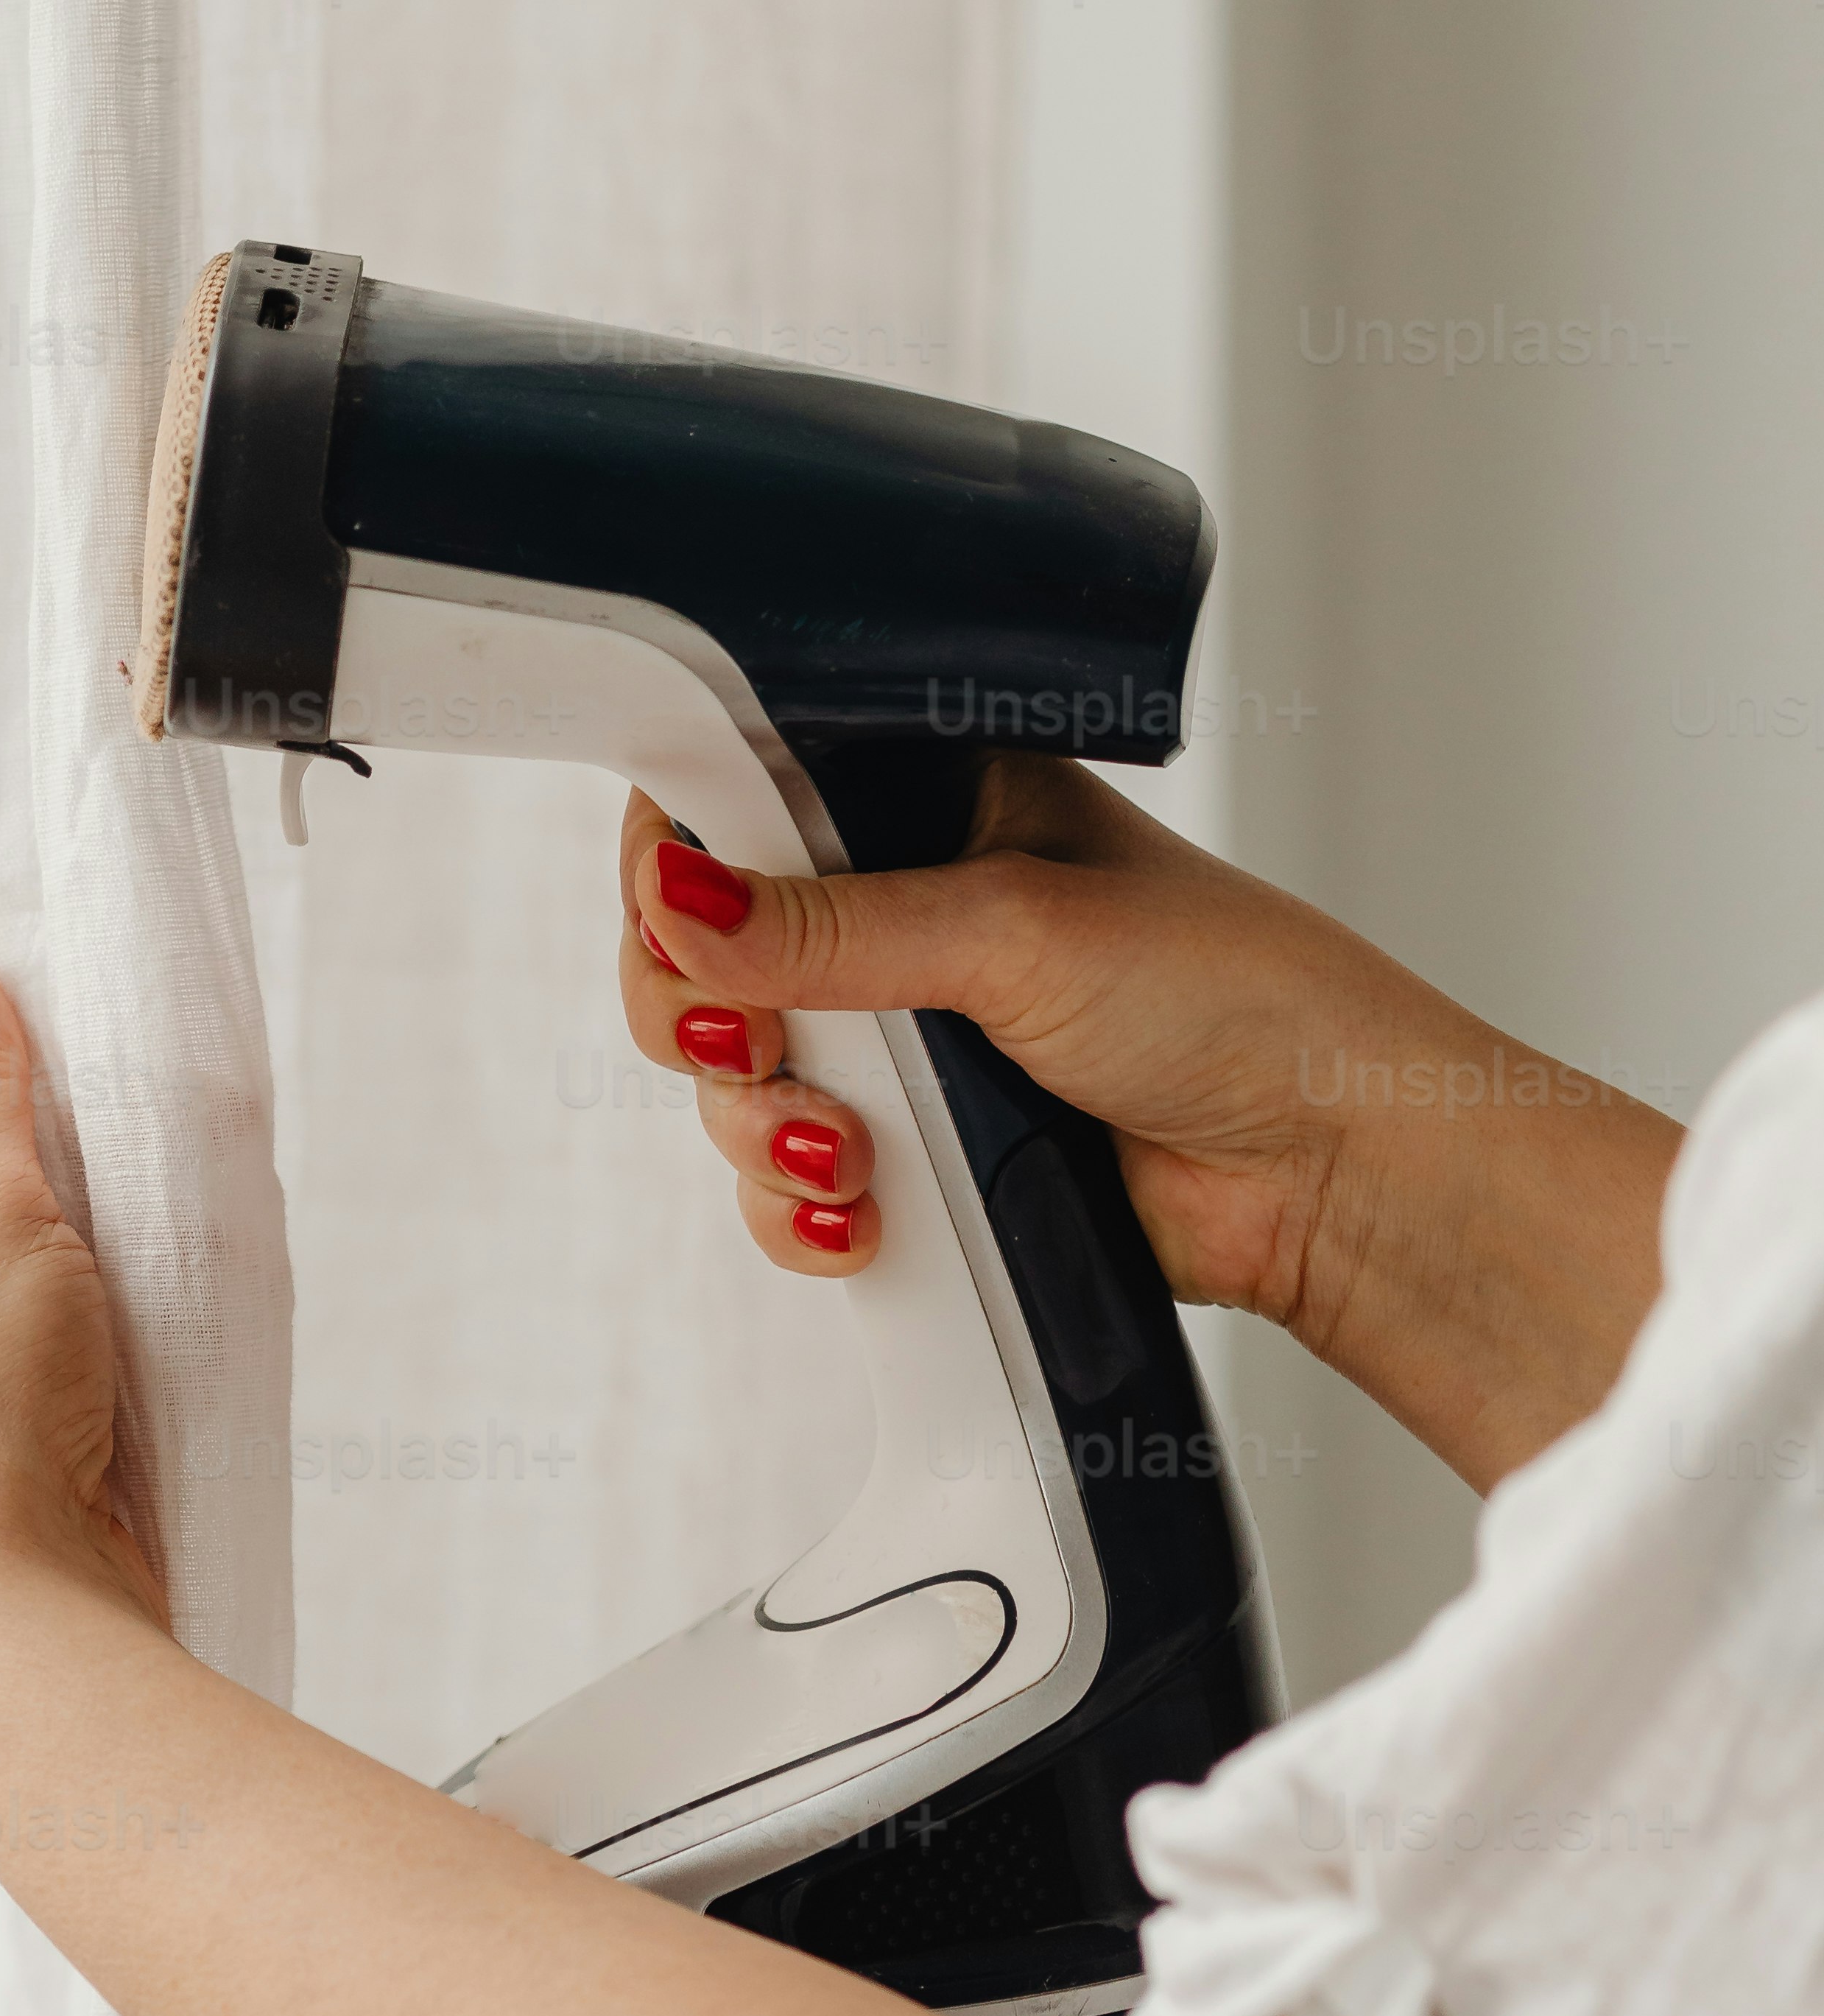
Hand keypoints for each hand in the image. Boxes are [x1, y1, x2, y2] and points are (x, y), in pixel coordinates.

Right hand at [619, 758, 1680, 1490]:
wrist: (1337, 1173)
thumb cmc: (1234, 999)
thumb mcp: (1012, 930)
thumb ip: (829, 924)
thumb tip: (677, 902)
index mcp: (936, 800)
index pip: (744, 796)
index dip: (684, 860)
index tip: (682, 922)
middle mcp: (906, 910)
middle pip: (709, 948)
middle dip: (704, 1013)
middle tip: (747, 1046)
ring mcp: (910, 1037)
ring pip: (739, 1077)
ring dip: (762, 1127)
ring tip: (845, 1157)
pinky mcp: (924, 1151)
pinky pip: (793, 1185)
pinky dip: (799, 1211)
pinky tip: (857, 1219)